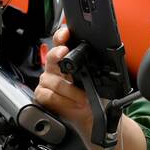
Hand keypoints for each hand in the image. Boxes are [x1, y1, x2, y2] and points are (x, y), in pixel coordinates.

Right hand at [33, 25, 101, 149]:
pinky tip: (73, 104)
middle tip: (65, 55)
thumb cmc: (93, 95)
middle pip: (53, 56)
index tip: (66, 34)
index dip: (61, 35)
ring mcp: (47, 80)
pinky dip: (64, 101)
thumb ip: (96, 67)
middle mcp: (55, 67)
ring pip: (56, 81)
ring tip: (84, 98)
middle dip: (59, 55)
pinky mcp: (42, 94)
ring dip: (72, 91)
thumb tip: (107, 58)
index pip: (61, 41)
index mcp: (67, 58)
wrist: (89, 115)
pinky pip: (50, 96)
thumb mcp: (98, 79)